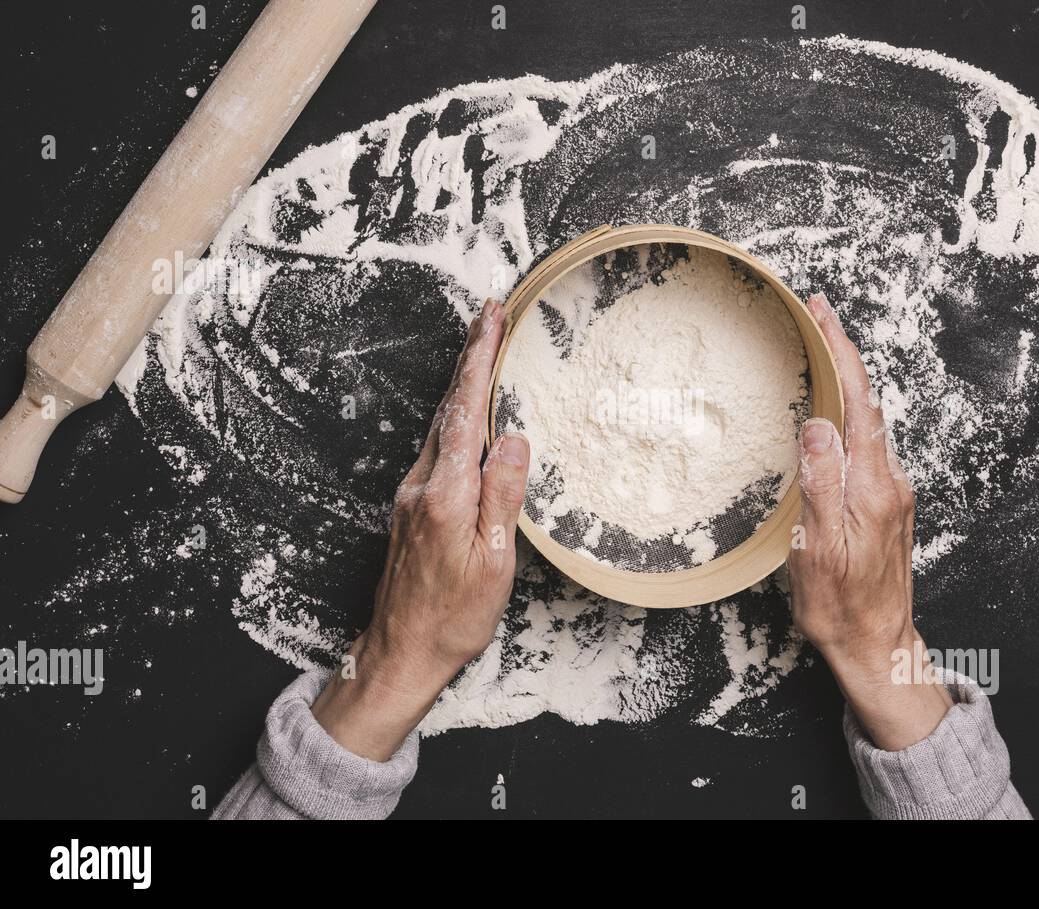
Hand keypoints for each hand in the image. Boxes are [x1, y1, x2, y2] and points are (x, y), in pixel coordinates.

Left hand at [312, 298, 529, 759]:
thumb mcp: (494, 562)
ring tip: (484, 352)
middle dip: (471, 358)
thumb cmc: (453, 617)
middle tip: (491, 317)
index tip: (492, 319)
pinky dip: (456, 417)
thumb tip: (513, 437)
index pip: (467, 411)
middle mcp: (422, 487)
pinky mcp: (411, 508)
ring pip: (441, 426)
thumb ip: (502, 495)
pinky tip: (467, 414)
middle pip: (450, 408)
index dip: (480, 360)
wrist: (400, 652)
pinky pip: (437, 449)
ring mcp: (411, 496)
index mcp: (447, 495)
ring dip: (463, 385)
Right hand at [787, 292, 951, 750]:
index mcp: (873, 486)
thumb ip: (821, 482)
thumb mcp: (818, 547)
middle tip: (817, 316)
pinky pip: (865, 446)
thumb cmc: (841, 606)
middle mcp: (889, 482)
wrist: (877, 646)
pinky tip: (831, 412)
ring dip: (846, 382)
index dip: (842, 352)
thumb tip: (819, 423)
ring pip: (867, 423)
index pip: (859, 402)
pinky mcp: (885, 505)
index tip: (823, 313)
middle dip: (844, 354)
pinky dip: (848, 414)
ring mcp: (890, 494)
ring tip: (821, 349)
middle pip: (867, 403)